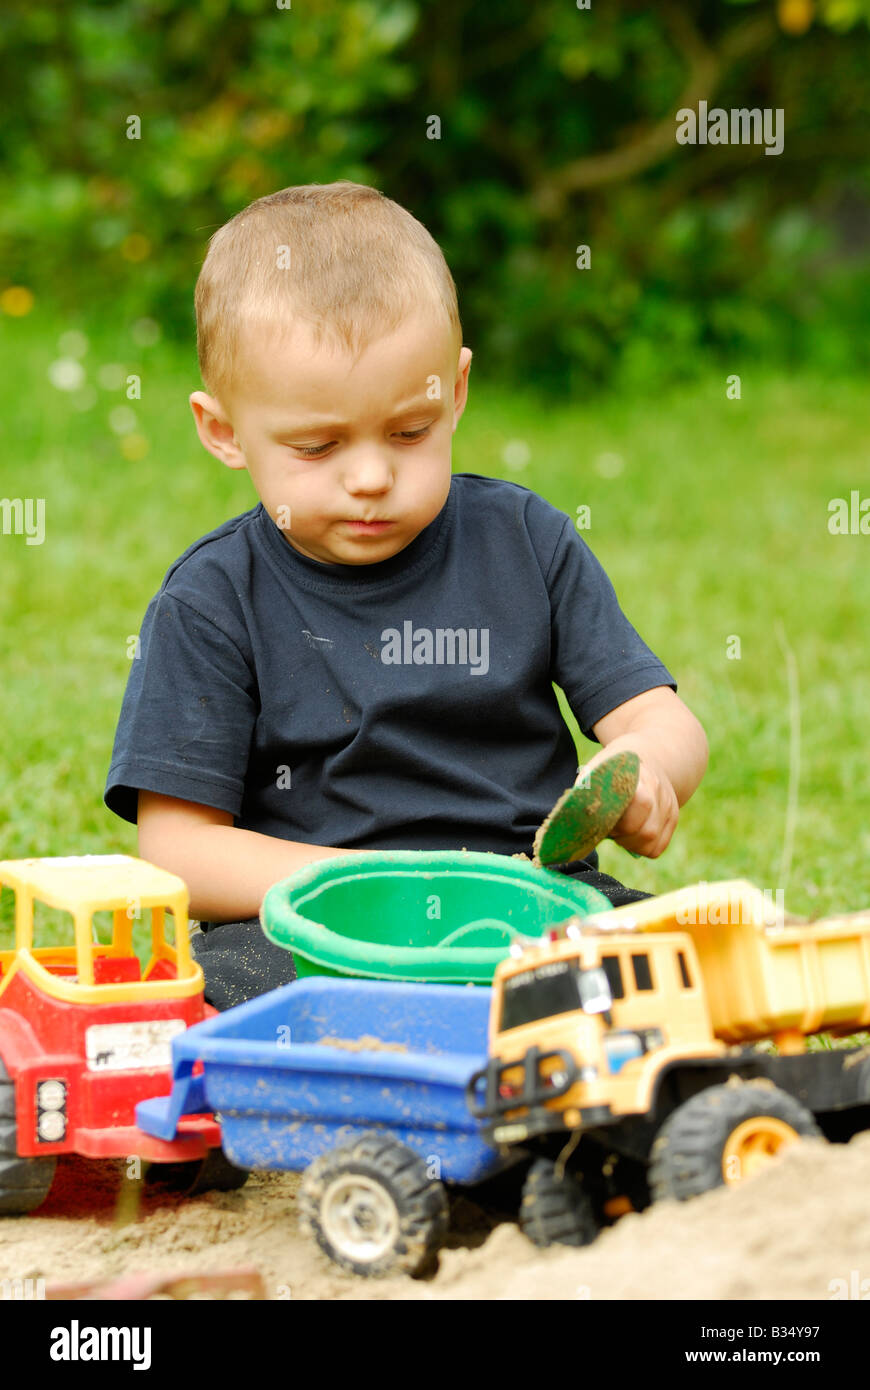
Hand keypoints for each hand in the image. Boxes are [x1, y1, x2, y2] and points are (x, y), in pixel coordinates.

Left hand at [580, 743, 678, 858]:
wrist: (648, 755)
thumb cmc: (613, 768)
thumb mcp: (598, 769)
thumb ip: (587, 790)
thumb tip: (572, 817)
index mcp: (641, 775)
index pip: (640, 804)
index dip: (616, 819)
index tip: (602, 818)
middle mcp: (660, 791)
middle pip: (645, 831)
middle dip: (621, 835)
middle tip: (608, 827)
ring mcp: (669, 806)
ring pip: (651, 843)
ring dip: (629, 843)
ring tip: (617, 830)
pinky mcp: (672, 819)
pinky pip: (656, 847)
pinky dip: (639, 847)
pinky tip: (629, 834)